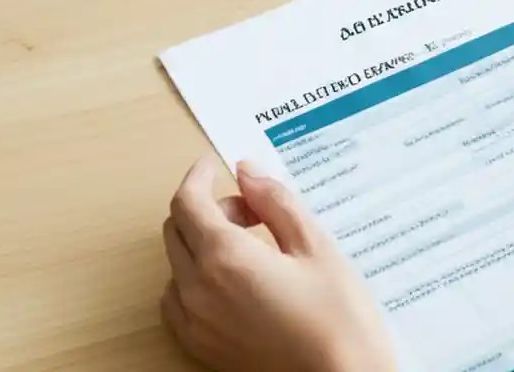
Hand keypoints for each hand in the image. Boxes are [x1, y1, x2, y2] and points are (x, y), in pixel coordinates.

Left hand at [161, 157, 396, 371]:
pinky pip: (176, 300)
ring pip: (175, 263)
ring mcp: (195, 321)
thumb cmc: (338, 315)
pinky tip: (230, 282)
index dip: (198, 177)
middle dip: (207, 208)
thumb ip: (276, 202)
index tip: (213, 167)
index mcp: (226, 257)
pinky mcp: (199, 346)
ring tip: (249, 248)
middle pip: (177, 229)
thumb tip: (247, 172)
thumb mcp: (315, 246)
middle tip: (250, 209)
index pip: (188, 202)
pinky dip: (192, 279)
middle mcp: (198, 288)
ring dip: (200, 243)